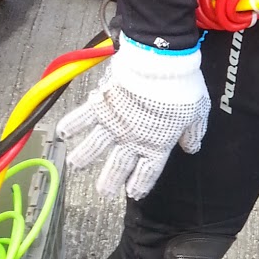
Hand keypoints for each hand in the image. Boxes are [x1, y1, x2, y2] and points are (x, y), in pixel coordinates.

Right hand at [57, 34, 210, 199]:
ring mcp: (114, 123)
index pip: (148, 171)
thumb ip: (193, 132)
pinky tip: (61, 133)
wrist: (160, 64)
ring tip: (74, 166)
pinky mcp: (101, 105)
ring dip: (84, 157)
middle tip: (104, 192)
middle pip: (119, 165)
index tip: (133, 194)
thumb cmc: (181, 86)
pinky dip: (71, 124)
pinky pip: (82, 117)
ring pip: (95, 146)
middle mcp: (132, 139)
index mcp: (158, 144)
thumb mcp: (198, 112)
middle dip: (111, 180)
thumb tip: (191, 148)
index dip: (140, 184)